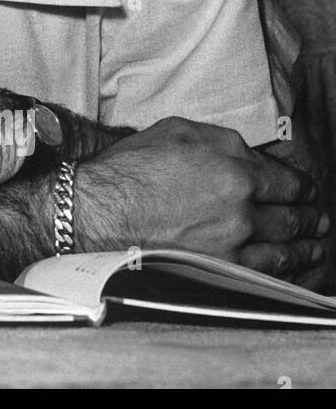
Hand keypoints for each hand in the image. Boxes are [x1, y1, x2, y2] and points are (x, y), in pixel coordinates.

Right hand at [76, 117, 328, 281]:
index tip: (304, 190)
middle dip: (309, 217)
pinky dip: (286, 273)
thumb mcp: (176, 131)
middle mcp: (243, 211)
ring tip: (314, 245)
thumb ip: (224, 139)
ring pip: (287, 251)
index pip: (290, 183)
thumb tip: (254, 153)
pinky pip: (267, 276)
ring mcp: (232, 246)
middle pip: (294, 218)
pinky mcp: (218, 273)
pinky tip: (290, 269)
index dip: (302, 187)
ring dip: (306, 247)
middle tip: (316, 218)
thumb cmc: (130, 169)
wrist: (96, 212)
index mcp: (236, 172)